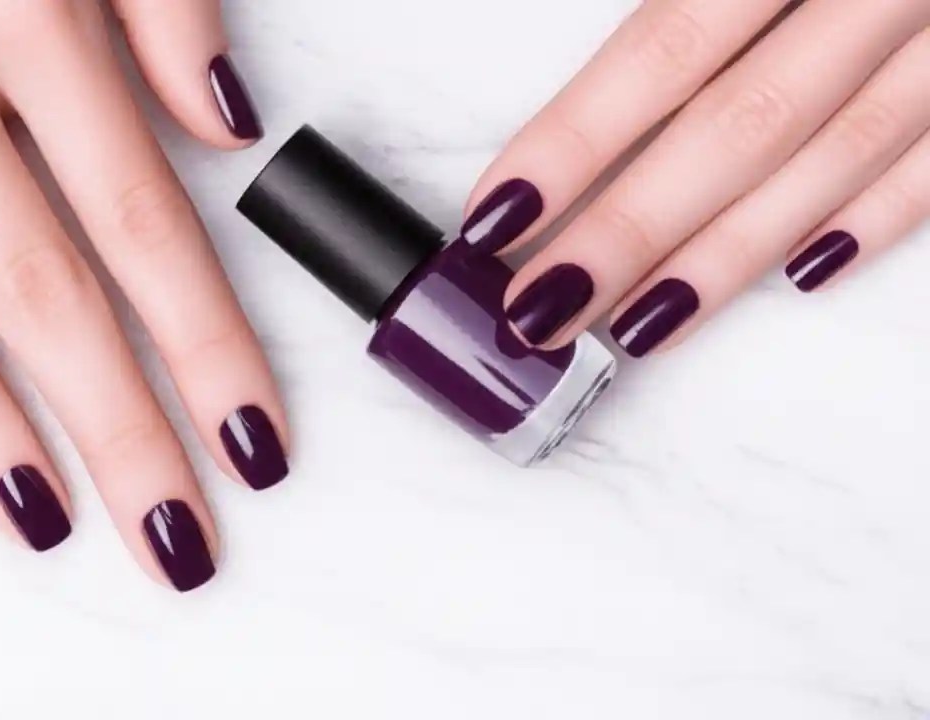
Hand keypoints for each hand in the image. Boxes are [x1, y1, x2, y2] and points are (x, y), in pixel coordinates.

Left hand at [457, 0, 928, 356]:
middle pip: (741, 124)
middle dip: (629, 229)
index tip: (496, 215)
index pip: (665, 44)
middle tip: (539, 309)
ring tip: (635, 326)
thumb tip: (617, 50)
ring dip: (729, 253)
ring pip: (838, 152)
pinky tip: (805, 271)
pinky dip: (882, 211)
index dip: (576, 139)